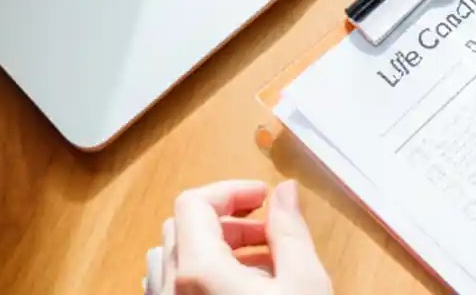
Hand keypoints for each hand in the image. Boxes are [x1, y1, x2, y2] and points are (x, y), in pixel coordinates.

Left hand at [145, 180, 331, 294]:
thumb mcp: (304, 281)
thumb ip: (290, 231)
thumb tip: (285, 192)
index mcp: (198, 270)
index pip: (194, 203)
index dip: (231, 191)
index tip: (264, 198)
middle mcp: (171, 289)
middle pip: (181, 227)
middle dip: (227, 221)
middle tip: (268, 232)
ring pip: (172, 259)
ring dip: (210, 249)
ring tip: (255, 265)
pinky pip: (170, 288)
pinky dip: (198, 277)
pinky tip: (238, 289)